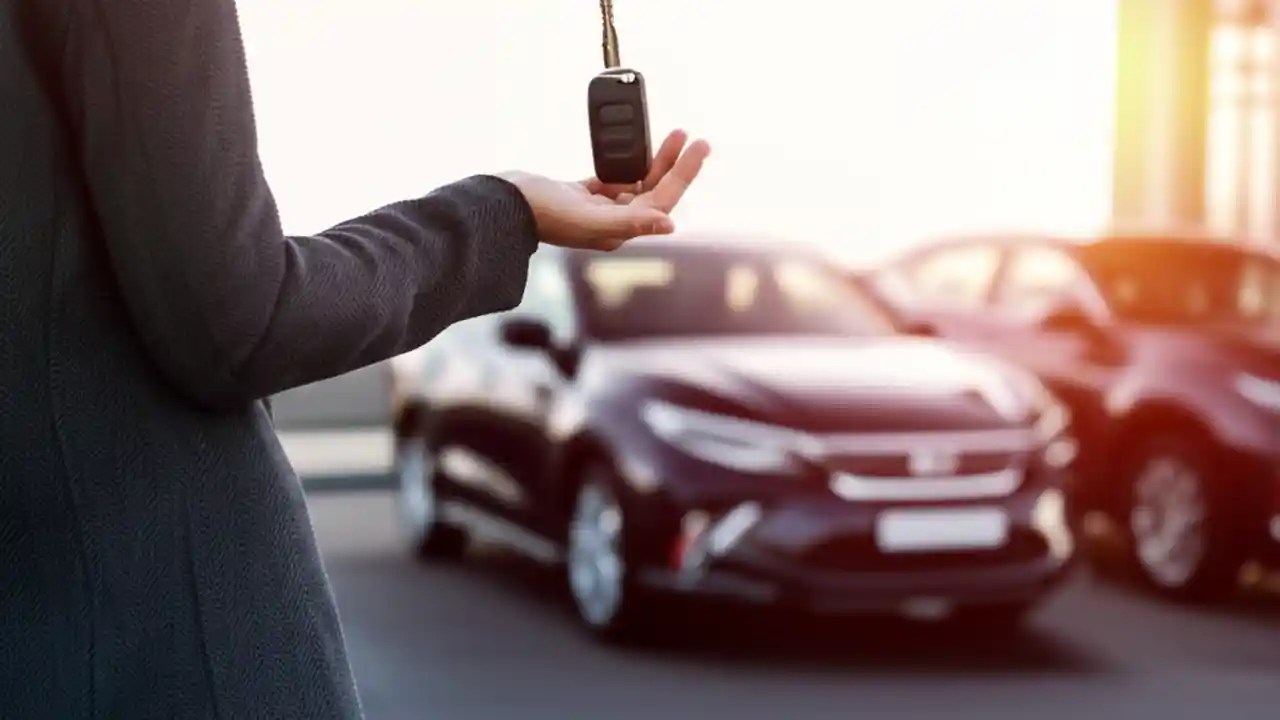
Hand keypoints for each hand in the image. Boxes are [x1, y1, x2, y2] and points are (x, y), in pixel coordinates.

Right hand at [498, 130, 709, 250]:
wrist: (503, 204)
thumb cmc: (542, 214)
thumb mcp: (590, 219)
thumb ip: (630, 221)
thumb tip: (669, 223)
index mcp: (618, 230)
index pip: (662, 200)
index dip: (684, 173)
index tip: (699, 147)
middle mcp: (612, 222)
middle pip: (654, 190)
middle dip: (674, 164)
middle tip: (691, 137)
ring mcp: (596, 208)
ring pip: (636, 182)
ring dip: (654, 161)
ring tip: (671, 136)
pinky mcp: (580, 195)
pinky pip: (612, 178)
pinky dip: (625, 164)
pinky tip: (632, 152)